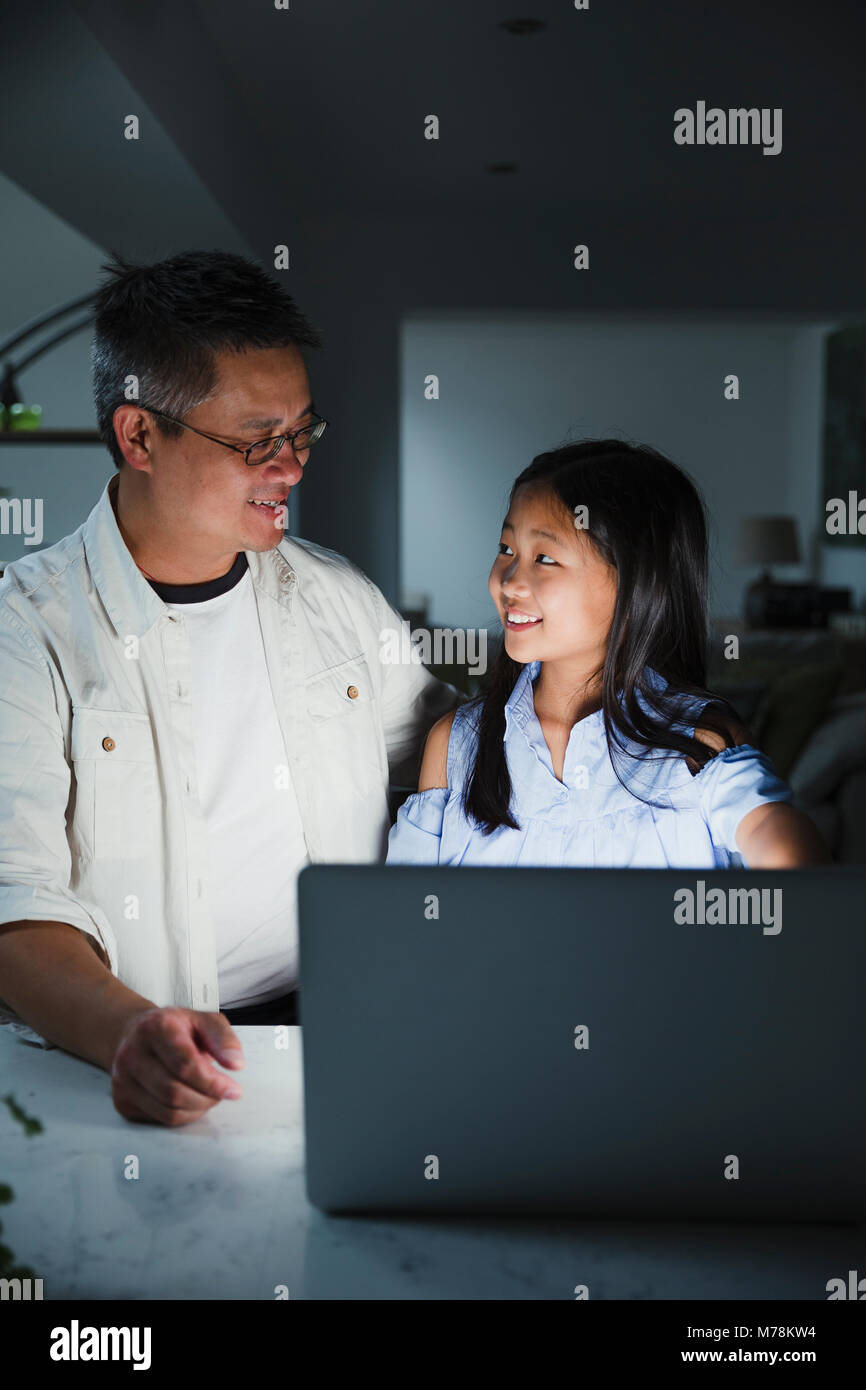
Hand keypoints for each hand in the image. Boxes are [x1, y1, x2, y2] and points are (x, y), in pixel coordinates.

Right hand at [110, 1007, 244, 1124]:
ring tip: (208, 1095)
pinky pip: (160, 1119)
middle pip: (175, 1092)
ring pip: (168, 1111)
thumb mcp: (203, 1020)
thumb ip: (224, 1039)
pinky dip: (183, 1115)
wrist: (136, 1033)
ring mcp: (122, 1079)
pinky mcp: (122, 1100)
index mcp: (155, 1027)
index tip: (234, 1090)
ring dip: (197, 1109)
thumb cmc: (174, 1028)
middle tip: (222, 1092)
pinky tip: (190, 1100)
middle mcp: (132, 1054)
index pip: (185, 1065)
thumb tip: (236, 1065)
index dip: (213, 1083)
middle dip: (207, 1098)